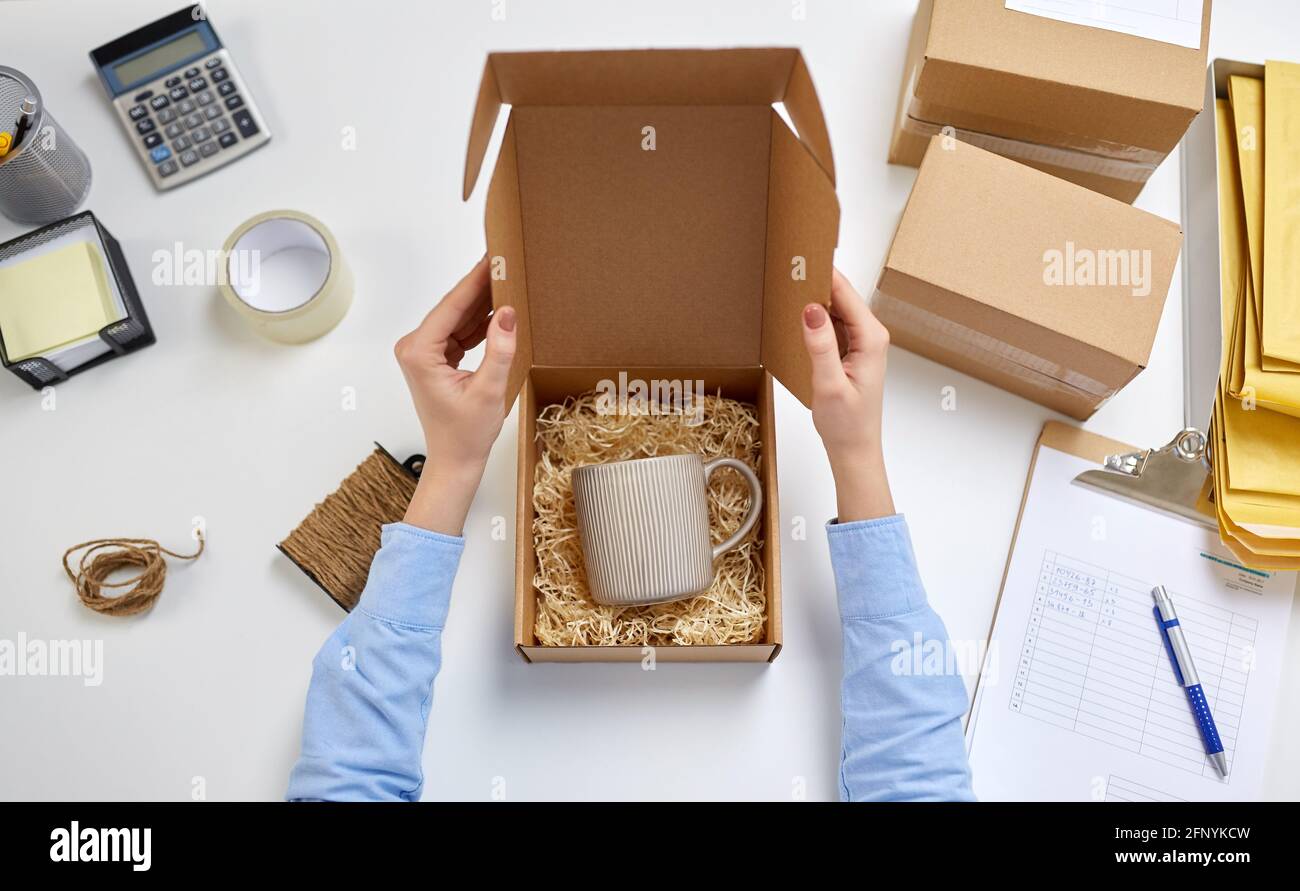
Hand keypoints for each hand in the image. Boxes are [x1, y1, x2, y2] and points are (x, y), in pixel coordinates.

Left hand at [394, 257, 516, 534]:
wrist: (456, 461)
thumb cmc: (467, 434)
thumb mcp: (489, 390)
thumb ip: (499, 349)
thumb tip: (508, 312)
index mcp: (419, 352)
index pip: (451, 307)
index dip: (475, 280)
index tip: (492, 257)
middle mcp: (415, 348)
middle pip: (453, 308)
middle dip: (480, 287)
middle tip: (506, 261)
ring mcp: (424, 353)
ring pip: (457, 318)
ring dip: (482, 303)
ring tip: (508, 279)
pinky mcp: (435, 359)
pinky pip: (460, 332)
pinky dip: (480, 323)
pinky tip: (500, 309)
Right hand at [801, 268, 895, 522]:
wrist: (854, 449)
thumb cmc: (847, 424)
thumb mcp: (829, 385)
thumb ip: (821, 346)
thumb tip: (812, 309)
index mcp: (870, 337)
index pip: (844, 292)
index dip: (822, 272)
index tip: (800, 255)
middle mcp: (869, 334)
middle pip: (839, 295)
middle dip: (814, 281)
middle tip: (785, 267)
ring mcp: (859, 341)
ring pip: (833, 308)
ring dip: (811, 298)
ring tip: (785, 285)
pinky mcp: (849, 350)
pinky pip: (830, 324)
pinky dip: (813, 318)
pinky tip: (794, 316)